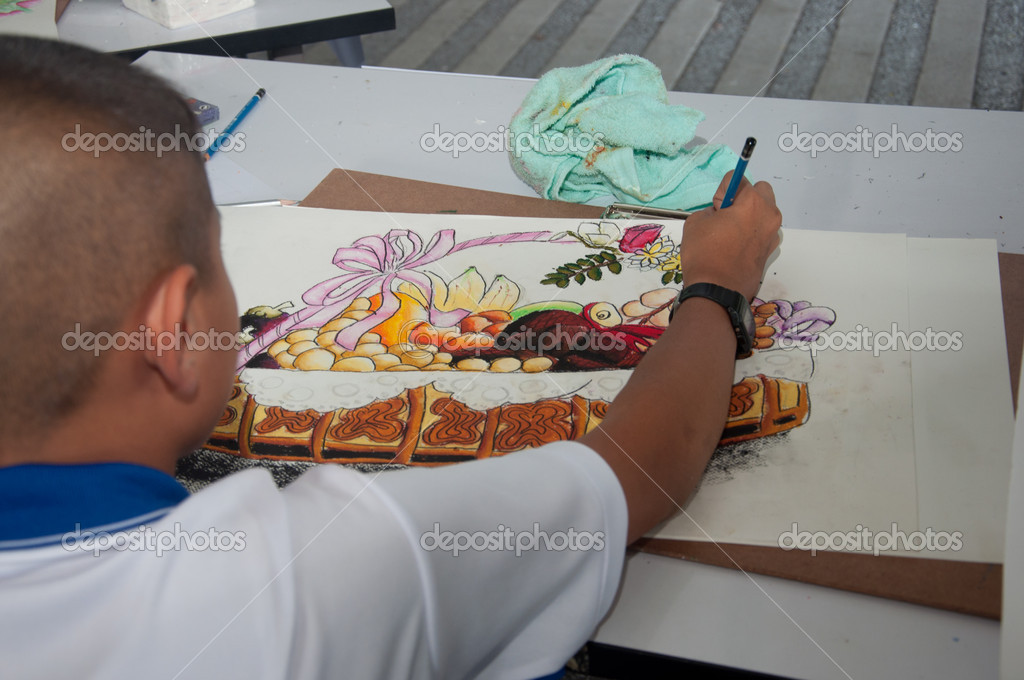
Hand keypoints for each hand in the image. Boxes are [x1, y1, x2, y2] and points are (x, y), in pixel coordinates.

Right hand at [679, 172, 781, 300]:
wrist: (716, 291)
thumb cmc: (704, 253)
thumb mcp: (696, 222)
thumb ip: (711, 211)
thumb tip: (720, 215)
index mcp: (752, 202)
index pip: (735, 179)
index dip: (721, 193)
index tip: (716, 210)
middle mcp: (769, 214)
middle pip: (760, 190)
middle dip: (744, 197)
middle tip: (727, 217)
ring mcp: (773, 233)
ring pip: (765, 212)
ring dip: (750, 216)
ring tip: (731, 235)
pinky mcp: (771, 250)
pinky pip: (764, 231)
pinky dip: (753, 234)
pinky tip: (737, 248)